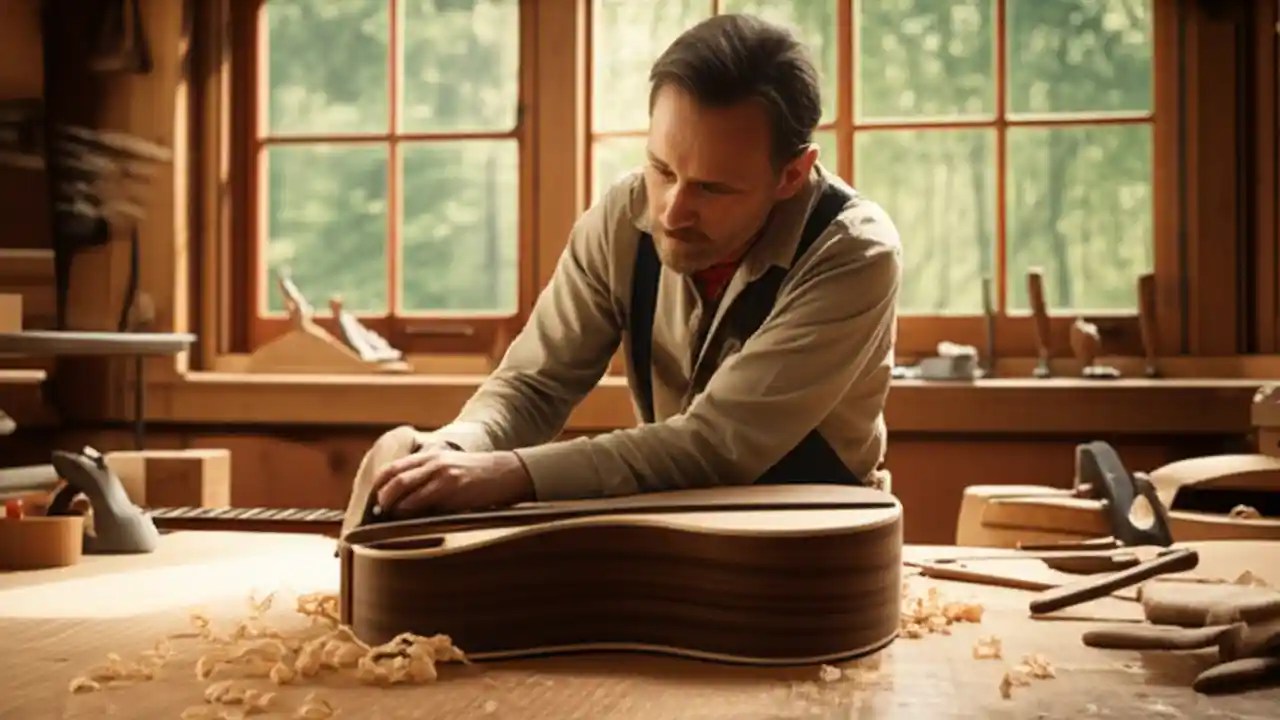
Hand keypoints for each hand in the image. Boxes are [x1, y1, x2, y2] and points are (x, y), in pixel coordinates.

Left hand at [371, 448, 534, 516]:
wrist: (507, 473)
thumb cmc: (479, 477)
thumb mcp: (450, 469)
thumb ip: (429, 479)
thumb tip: (404, 504)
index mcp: (430, 457)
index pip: (392, 469)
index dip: (378, 486)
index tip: (373, 502)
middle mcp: (432, 461)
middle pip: (393, 478)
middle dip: (381, 499)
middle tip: (379, 515)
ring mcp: (441, 472)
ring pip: (402, 487)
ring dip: (391, 506)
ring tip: (389, 520)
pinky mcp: (452, 485)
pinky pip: (422, 499)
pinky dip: (409, 511)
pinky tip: (408, 521)